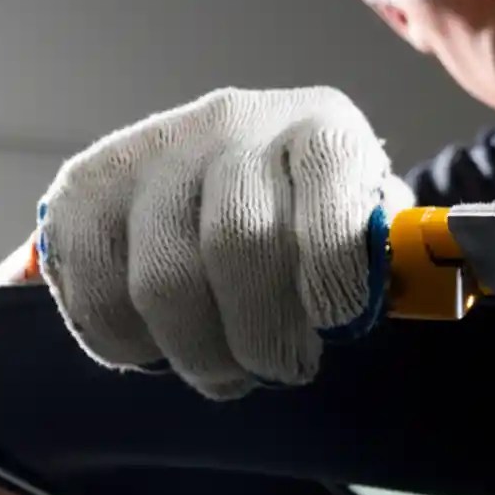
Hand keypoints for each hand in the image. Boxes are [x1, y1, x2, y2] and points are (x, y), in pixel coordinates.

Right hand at [33, 87, 412, 398]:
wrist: (236, 164)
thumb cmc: (318, 211)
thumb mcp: (367, 219)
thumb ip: (381, 255)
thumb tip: (408, 298)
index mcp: (322, 126)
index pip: (329, 184)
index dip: (333, 266)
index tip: (338, 324)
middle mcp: (235, 121)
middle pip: (237, 243)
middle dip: (264, 333)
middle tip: (283, 368)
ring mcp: (153, 149)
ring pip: (163, 280)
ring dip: (201, 352)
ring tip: (230, 372)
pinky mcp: (86, 184)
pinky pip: (95, 291)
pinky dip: (130, 344)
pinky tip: (164, 349)